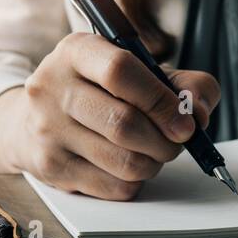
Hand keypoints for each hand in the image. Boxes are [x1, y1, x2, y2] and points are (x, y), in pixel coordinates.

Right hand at [0, 33, 220, 199]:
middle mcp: (53, 86)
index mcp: (78, 51)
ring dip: (154, 163)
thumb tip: (198, 114)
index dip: (161, 100)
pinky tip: (127, 166)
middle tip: (176, 141)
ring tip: (153, 152)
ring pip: (124, 162)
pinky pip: (114, 187)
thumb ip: (186, 85)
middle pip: (124, 123)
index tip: (186, 122)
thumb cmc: (104, 92)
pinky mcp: (50, 167)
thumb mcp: (145, 73)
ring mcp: (47, 129)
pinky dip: (135, 181)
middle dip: (166, 141)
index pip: (120, 71)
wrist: (39, 119)